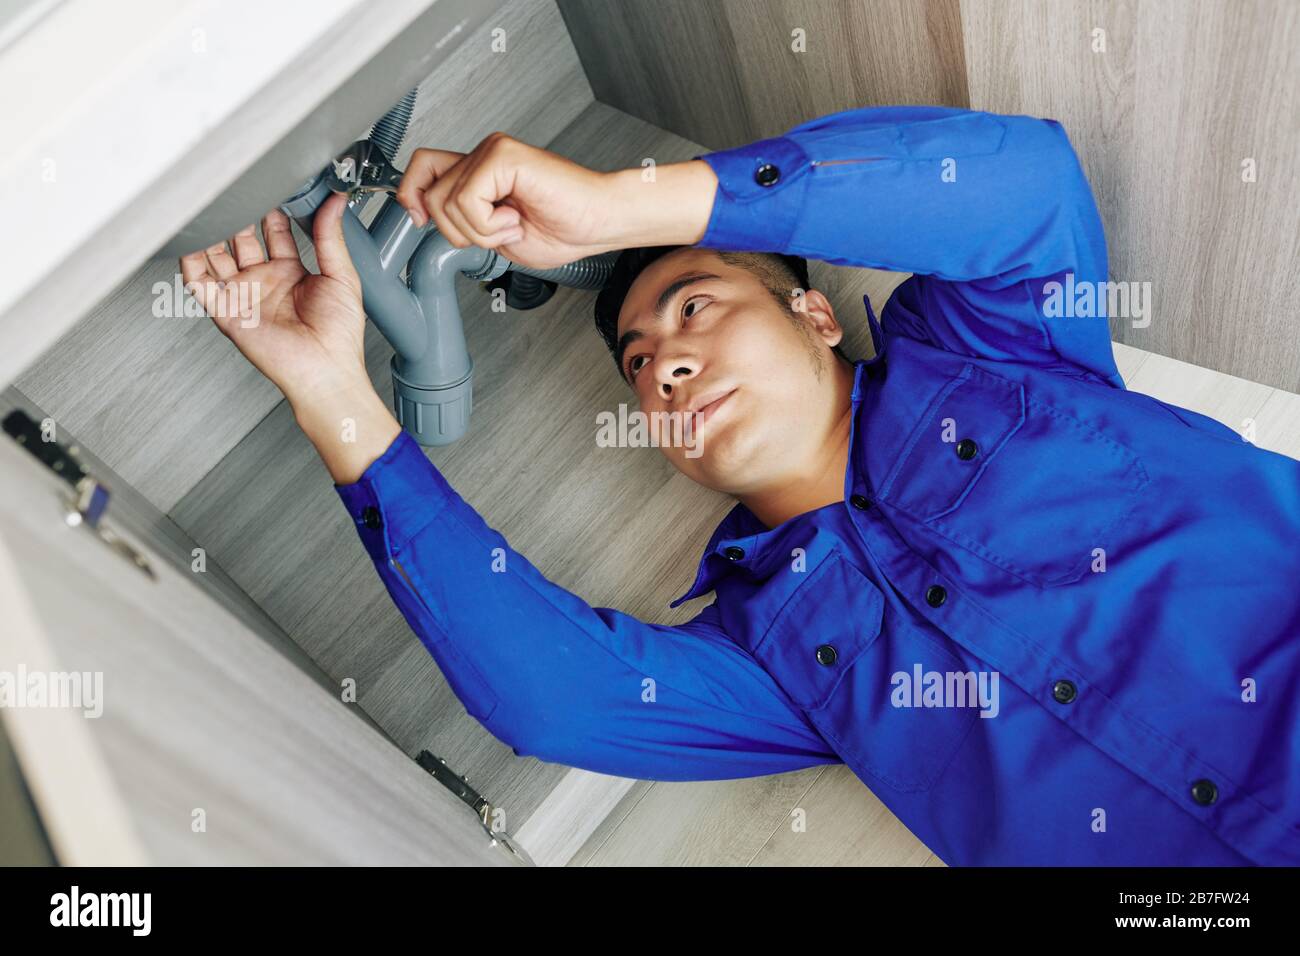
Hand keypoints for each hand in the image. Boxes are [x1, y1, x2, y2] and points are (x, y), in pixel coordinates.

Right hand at [179, 194, 399, 482]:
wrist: (327, 371)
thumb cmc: (339, 337)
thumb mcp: (341, 276)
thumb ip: (331, 237)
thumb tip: (335, 202)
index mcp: (292, 274)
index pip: (274, 231)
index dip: (271, 210)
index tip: (273, 186)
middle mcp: (264, 282)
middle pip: (240, 239)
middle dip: (238, 215)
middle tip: (239, 189)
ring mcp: (243, 296)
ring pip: (216, 255)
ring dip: (212, 231)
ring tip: (214, 205)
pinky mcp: (226, 311)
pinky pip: (199, 283)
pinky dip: (189, 260)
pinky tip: (190, 238)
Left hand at [395, 132, 624, 269]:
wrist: (599, 223)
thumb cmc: (562, 227)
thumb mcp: (494, 234)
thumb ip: (461, 220)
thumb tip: (423, 216)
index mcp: (479, 169)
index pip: (421, 168)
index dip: (410, 195)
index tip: (420, 221)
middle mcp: (483, 154)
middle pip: (430, 194)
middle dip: (458, 231)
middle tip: (497, 233)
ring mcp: (493, 150)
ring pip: (446, 201)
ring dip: (479, 231)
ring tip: (512, 226)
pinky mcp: (504, 155)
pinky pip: (468, 199)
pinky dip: (489, 224)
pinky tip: (516, 219)